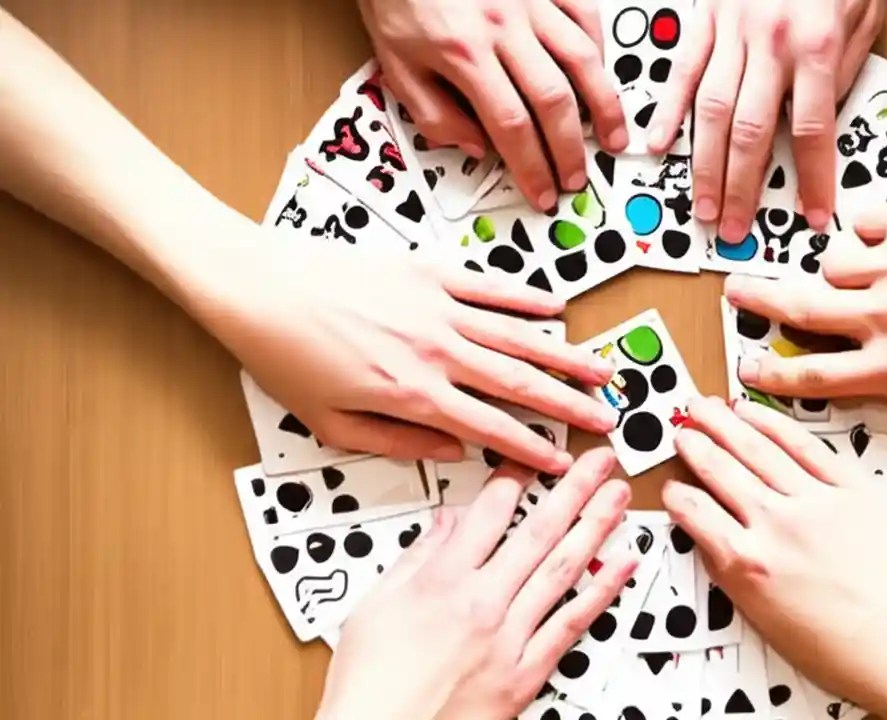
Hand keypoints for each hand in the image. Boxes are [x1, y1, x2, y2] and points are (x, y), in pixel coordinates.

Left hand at [203, 218, 615, 474]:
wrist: (255, 286)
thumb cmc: (284, 356)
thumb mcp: (331, 423)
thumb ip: (398, 443)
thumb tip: (453, 454)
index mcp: (413, 393)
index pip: (492, 428)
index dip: (533, 450)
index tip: (562, 463)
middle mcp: (436, 350)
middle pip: (521, 383)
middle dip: (570, 404)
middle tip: (608, 417)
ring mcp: (437, 307)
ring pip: (519, 335)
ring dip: (565, 354)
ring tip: (602, 368)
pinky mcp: (429, 272)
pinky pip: (491, 287)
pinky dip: (526, 298)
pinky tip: (556, 307)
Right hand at [316, 449, 635, 719]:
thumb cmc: (372, 684)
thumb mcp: (374, 605)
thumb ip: (417, 558)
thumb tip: (445, 523)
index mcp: (443, 581)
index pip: (490, 511)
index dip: (516, 476)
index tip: (534, 456)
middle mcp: (483, 603)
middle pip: (539, 531)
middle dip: (574, 489)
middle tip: (599, 461)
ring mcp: (510, 637)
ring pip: (563, 568)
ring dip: (596, 526)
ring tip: (617, 496)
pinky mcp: (527, 671)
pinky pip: (572, 622)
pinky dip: (602, 590)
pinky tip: (623, 563)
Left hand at [358, 0, 628, 210]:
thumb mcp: (395, 62)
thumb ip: (434, 112)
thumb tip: (476, 146)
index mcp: (463, 52)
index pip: (510, 125)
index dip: (532, 167)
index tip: (542, 192)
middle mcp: (503, 26)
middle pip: (553, 100)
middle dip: (570, 149)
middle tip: (575, 177)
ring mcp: (528, 1)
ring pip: (582, 59)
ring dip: (602, 105)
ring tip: (613, 137)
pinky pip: (584, 13)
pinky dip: (599, 47)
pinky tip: (601, 74)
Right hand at [647, 0, 884, 241]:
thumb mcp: (866, 10)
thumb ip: (846, 65)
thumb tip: (824, 117)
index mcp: (817, 45)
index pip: (811, 130)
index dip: (811, 179)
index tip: (813, 215)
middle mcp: (770, 43)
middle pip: (750, 133)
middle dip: (742, 188)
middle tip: (736, 228)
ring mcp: (731, 31)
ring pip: (711, 112)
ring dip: (705, 166)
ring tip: (702, 205)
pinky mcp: (704, 17)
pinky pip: (682, 72)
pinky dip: (667, 111)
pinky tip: (656, 145)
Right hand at [663, 396, 886, 707]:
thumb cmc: (838, 645)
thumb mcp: (760, 616)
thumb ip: (729, 569)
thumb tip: (708, 536)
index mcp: (748, 563)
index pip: (694, 511)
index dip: (676, 494)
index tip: (672, 486)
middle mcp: (778, 525)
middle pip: (721, 469)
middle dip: (694, 444)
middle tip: (680, 428)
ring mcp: (816, 501)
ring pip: (757, 448)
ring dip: (725, 422)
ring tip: (705, 407)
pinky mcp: (851, 489)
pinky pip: (804, 445)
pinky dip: (775, 423)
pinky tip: (754, 412)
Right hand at [724, 206, 886, 419]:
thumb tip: (868, 385)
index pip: (813, 376)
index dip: (771, 375)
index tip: (748, 368)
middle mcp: (885, 317)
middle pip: (799, 308)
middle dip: (758, 299)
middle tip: (737, 290)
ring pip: (832, 261)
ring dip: (837, 268)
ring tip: (857, 268)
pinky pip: (866, 219)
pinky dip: (869, 228)